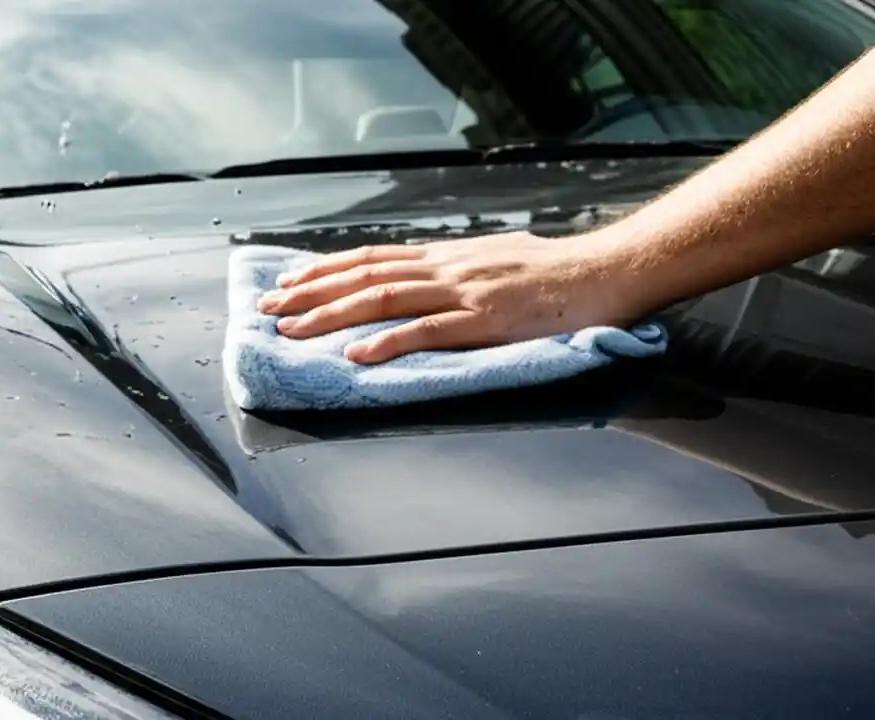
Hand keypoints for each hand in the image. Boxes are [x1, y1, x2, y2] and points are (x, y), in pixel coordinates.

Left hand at [256, 232, 644, 363]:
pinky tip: (357, 355)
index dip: (325, 271)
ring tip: (294, 331)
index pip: (371, 258)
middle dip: (311, 293)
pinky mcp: (487, 321)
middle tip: (269, 309)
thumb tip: (418, 279)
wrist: (606, 271)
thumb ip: (454, 271)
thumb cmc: (554, 271)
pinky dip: (388, 343)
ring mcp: (465, 293)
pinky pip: (429, 332)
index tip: (289, 284)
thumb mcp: (493, 259)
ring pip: (384, 299)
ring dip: (333, 316)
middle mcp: (446, 268)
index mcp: (446, 256)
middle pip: (364, 276)